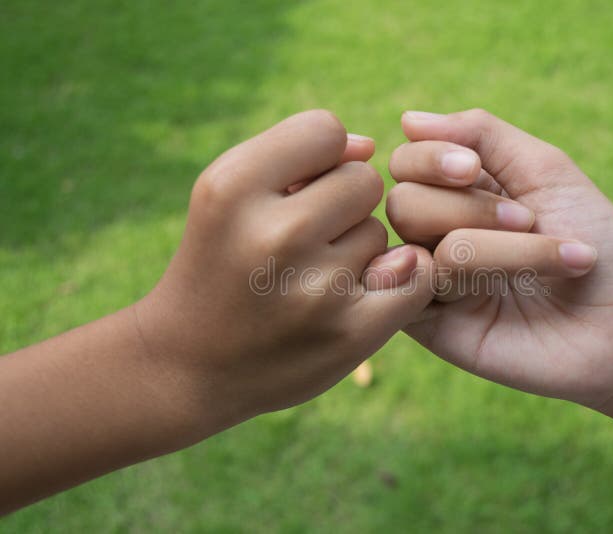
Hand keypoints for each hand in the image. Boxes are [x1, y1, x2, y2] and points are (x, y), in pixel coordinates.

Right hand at [135, 110, 433, 426]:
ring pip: (380, 232)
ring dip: (358, 250)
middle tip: (307, 240)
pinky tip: (366, 291)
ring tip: (313, 278)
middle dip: (343, 204)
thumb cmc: (217, 267)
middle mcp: (276, 236)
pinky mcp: (351, 334)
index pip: (325, 130)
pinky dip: (400, 280)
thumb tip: (368, 147)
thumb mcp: (225, 198)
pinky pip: (415, 276)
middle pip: (364, 180)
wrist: (191, 367)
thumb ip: (294, 158)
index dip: (321, 158)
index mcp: (232, 189)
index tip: (299, 189)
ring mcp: (317, 289)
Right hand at [384, 109, 612, 409]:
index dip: (430, 157)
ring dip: (490, 246)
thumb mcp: (546, 171)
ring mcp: (436, 282)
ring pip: (416, 246)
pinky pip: (413, 294)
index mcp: (463, 194)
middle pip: (402, 202)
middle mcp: (441, 235)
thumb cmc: (599, 242)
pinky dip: (450, 281)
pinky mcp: (436, 326)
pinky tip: (495, 292)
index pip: (407, 162)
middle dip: (469, 207)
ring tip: (551, 260)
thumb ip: (482, 135)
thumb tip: (409, 119)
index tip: (473, 166)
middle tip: (529, 220)